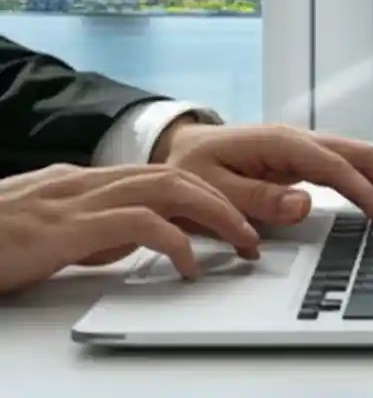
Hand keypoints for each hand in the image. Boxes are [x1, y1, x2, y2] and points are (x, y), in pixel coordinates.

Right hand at [0, 164, 260, 293]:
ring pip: (169, 187)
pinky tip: (190, 266)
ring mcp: (75, 199)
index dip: (205, 193)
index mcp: (82, 181)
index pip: (160, 174)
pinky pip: (139, 223)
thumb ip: (90, 230)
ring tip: (242, 245)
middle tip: (254, 234)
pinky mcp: (65, 227)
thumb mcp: (50, 236)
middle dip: (225, 201)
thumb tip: (127, 241)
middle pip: (176, 173)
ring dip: (217, 215)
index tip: (235, 218)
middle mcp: (84, 180)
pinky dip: (176, 241)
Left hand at [153, 122, 372, 229]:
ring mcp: (306, 148)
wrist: (179, 147)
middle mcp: (301, 140)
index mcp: (280, 143)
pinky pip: (349, 168)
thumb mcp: (209, 189)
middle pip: (363, 155)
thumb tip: (305, 203)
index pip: (337, 168)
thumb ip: (255, 199)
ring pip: (362, 159)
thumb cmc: (189, 168)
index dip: (366, 195)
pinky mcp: (307, 160)